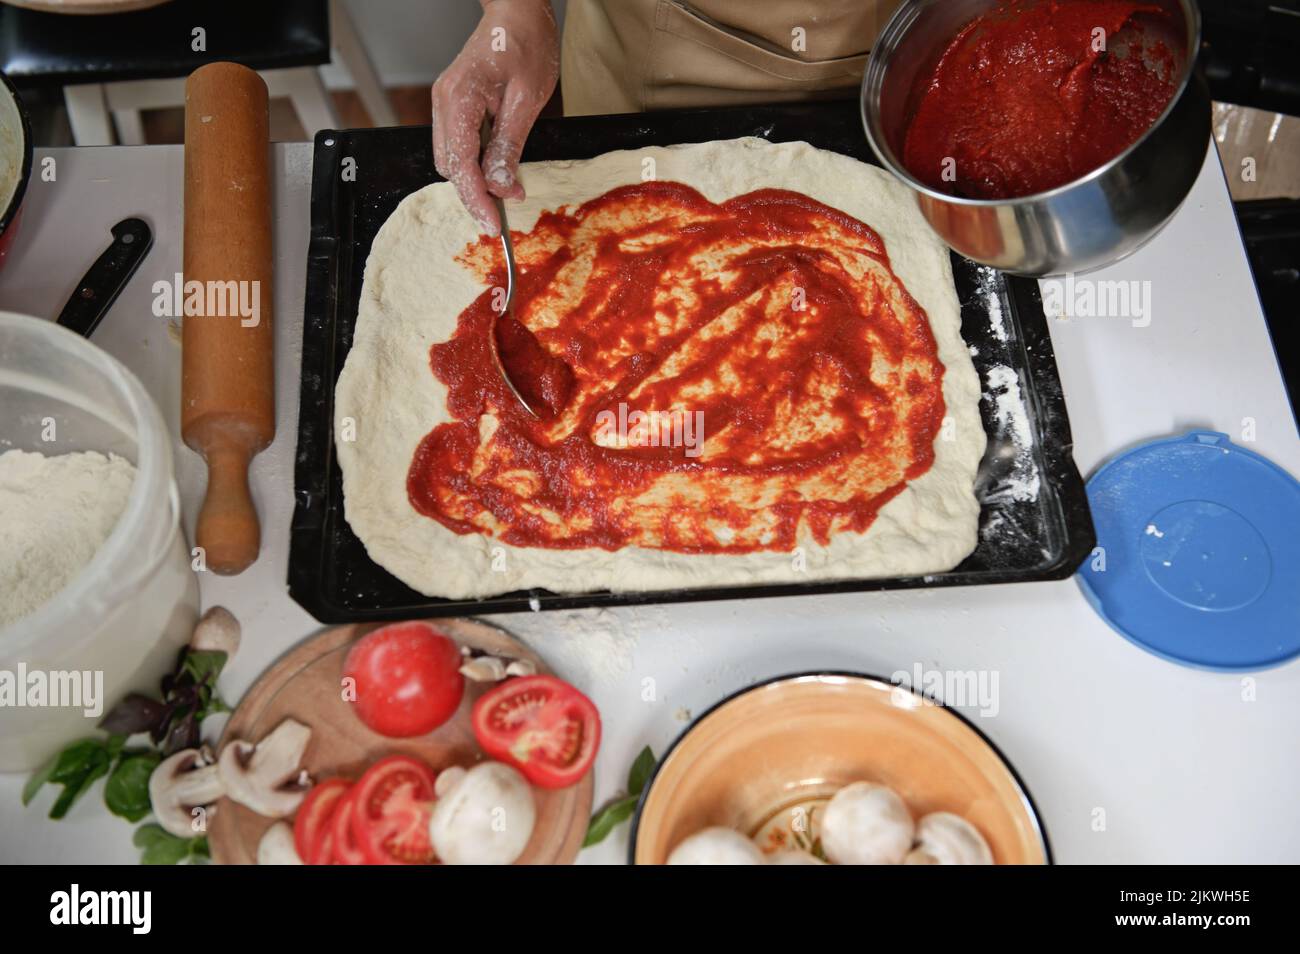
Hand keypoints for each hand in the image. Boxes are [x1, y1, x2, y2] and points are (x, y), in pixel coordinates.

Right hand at [432, 0, 558, 234]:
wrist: (517, 11)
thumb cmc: (526, 43)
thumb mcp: (527, 99)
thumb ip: (509, 145)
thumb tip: (501, 186)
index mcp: (459, 98)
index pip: (461, 163)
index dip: (476, 198)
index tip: (493, 224)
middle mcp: (444, 102)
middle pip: (449, 166)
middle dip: (473, 194)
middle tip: (501, 215)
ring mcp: (445, 103)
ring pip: (450, 158)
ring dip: (474, 180)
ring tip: (505, 194)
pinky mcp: (454, 105)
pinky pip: (457, 145)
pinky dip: (474, 164)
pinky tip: (496, 172)